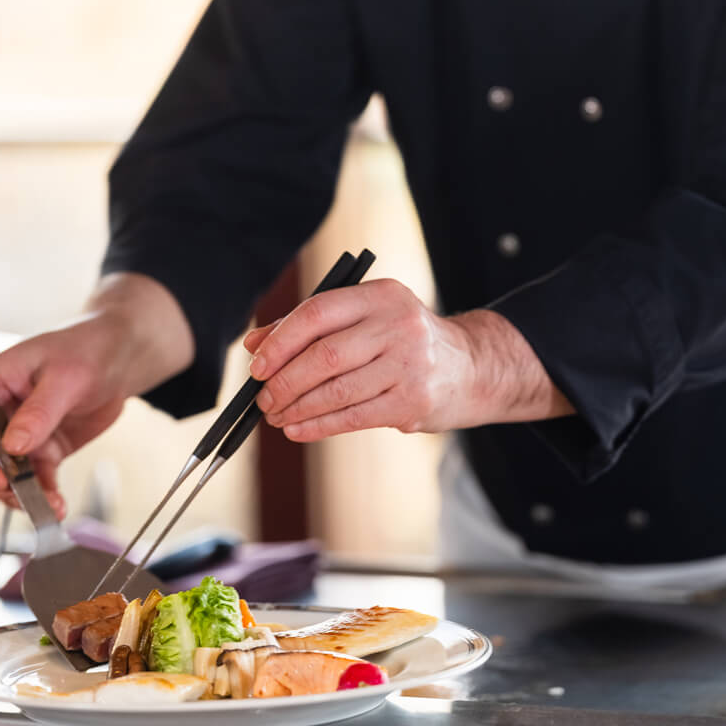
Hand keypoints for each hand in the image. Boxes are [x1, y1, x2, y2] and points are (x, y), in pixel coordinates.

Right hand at [0, 273, 192, 515]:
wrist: (120, 355)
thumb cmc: (88, 349)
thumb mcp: (65, 376)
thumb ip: (39, 411)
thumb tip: (12, 446)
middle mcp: (0, 412)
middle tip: (22, 496)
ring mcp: (22, 432)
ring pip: (7, 475)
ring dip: (21, 495)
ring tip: (50, 506)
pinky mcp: (45, 448)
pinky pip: (36, 478)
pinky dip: (44, 493)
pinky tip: (57, 504)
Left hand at [244, 277, 570, 442]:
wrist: (469, 367)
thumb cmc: (404, 340)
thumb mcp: (367, 317)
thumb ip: (312, 325)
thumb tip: (255, 343)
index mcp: (381, 295)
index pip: (319, 312)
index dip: (281, 340)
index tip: (257, 365)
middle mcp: (398, 325)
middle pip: (325, 355)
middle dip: (285, 381)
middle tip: (263, 398)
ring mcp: (410, 364)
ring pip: (337, 390)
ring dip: (298, 408)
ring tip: (276, 416)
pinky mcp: (414, 401)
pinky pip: (354, 417)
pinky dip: (319, 426)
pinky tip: (298, 430)